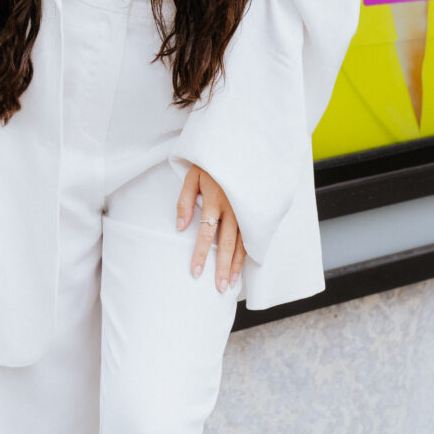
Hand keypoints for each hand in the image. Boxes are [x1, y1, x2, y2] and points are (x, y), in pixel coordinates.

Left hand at [176, 164, 244, 292]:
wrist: (238, 146)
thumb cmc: (210, 163)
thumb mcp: (192, 176)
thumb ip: (184, 201)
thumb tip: (180, 226)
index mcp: (214, 198)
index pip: (205, 232)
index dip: (200, 253)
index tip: (195, 272)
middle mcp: (232, 206)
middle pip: (226, 242)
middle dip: (222, 266)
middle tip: (219, 287)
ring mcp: (245, 209)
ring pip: (242, 242)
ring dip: (236, 264)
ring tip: (230, 283)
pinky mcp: (254, 210)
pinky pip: (251, 236)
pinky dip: (247, 253)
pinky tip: (243, 267)